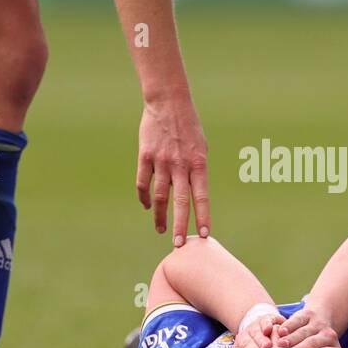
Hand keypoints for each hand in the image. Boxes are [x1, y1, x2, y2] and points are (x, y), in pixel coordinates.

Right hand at [137, 94, 209, 245]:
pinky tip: (146, 207)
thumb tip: (195, 195)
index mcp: (198, 163)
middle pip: (180, 202)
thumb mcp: (202, 147)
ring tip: (162, 230)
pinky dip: (144, 198)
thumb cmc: (189, 127)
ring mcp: (162, 161)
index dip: (203, 216)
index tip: (204, 235)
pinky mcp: (145, 157)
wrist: (168, 102)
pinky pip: (143, 183)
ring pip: (159, 196)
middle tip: (179, 245)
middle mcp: (180, 165)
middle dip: (180, 226)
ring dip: (160, 216)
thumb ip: (198, 171)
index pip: (202, 196)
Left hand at [228, 313, 279, 347]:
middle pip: (245, 342)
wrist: (268, 331)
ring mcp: (255, 326)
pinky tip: (269, 330)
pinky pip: (265, 321)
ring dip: (260, 339)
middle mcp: (244, 337)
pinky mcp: (267, 318)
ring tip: (268, 347)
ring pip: (255, 332)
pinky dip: (266, 325)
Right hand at [275, 308, 342, 347]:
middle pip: (314, 342)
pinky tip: (280, 331)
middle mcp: (329, 336)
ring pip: (304, 331)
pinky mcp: (307, 315)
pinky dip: (289, 325)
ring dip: (291, 338)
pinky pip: (297, 319)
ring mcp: (318, 324)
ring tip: (280, 345)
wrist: (322, 327)